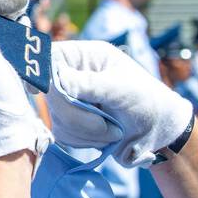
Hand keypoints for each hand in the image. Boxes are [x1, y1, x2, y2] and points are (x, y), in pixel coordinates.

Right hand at [45, 40, 193, 166]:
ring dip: (85, 131)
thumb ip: (91, 84)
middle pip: (51, 95)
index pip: (50, 59)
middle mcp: (73, 76)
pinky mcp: (71, 123)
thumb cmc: (147, 101)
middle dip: (78, 116)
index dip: (40, 74)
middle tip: (105, 123)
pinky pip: (63, 134)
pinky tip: (105, 137)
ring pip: (56, 118)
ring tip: (113, 129)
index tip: (39, 91)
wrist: (157, 132)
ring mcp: (70, 101)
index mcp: (84, 57)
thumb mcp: (122, 89)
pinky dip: (84, 141)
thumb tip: (60, 80)